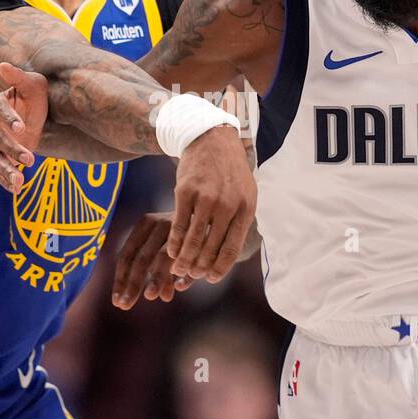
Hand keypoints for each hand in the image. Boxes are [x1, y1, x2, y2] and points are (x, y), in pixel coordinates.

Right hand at [0, 62, 49, 193]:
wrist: (36, 119)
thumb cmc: (34, 100)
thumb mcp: (34, 86)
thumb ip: (20, 77)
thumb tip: (3, 66)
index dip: (7, 117)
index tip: (22, 128)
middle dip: (10, 148)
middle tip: (30, 158)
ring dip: (4, 168)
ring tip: (19, 180)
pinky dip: (3, 179)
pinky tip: (16, 188)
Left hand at [112, 212, 194, 308]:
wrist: (217, 214)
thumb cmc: (185, 235)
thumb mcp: (167, 250)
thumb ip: (159, 272)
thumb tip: (157, 296)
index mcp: (145, 224)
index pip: (126, 254)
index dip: (120, 279)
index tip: (117, 301)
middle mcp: (159, 223)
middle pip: (141, 258)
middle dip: (133, 284)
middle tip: (125, 305)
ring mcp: (179, 227)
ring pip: (162, 257)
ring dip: (157, 279)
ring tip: (150, 296)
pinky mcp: (198, 232)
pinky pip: (187, 257)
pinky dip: (182, 274)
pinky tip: (180, 287)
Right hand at [168, 125, 256, 283]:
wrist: (212, 140)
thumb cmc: (230, 172)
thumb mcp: (246, 193)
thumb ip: (240, 221)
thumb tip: (230, 253)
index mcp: (245, 208)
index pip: (232, 248)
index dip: (220, 268)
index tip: (210, 278)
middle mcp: (227, 205)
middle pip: (211, 247)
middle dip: (200, 267)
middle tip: (192, 276)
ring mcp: (206, 198)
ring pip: (193, 239)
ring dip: (184, 259)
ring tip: (179, 269)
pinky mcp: (185, 191)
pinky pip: (178, 225)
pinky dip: (174, 242)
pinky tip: (171, 251)